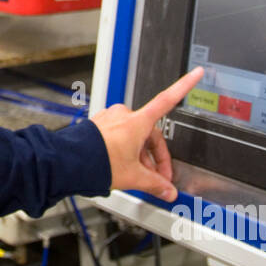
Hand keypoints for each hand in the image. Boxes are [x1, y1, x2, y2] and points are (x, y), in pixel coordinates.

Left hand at [89, 67, 203, 201]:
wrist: (69, 162)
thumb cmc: (98, 162)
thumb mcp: (133, 177)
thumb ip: (154, 184)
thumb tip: (167, 191)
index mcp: (137, 121)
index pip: (167, 100)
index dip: (184, 86)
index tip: (196, 73)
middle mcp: (124, 116)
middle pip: (150, 134)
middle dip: (155, 158)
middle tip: (158, 178)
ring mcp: (110, 119)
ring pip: (134, 137)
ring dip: (139, 157)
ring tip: (137, 178)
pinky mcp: (99, 126)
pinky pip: (119, 137)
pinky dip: (125, 151)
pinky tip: (122, 167)